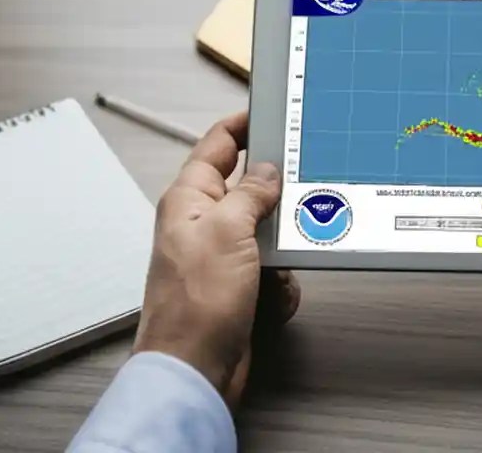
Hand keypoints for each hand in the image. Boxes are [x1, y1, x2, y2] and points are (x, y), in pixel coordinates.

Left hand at [133, 110, 300, 408]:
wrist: (195, 369)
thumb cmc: (195, 304)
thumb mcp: (228, 230)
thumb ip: (251, 191)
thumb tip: (268, 168)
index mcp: (189, 199)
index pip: (218, 144)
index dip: (245, 125)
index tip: (276, 112)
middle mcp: (203, 223)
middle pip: (254, 191)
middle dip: (278, 206)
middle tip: (293, 210)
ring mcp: (222, 257)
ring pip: (272, 234)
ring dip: (281, 256)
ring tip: (270, 274)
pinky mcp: (239, 287)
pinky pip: (275, 272)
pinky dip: (279, 288)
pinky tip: (268, 302)